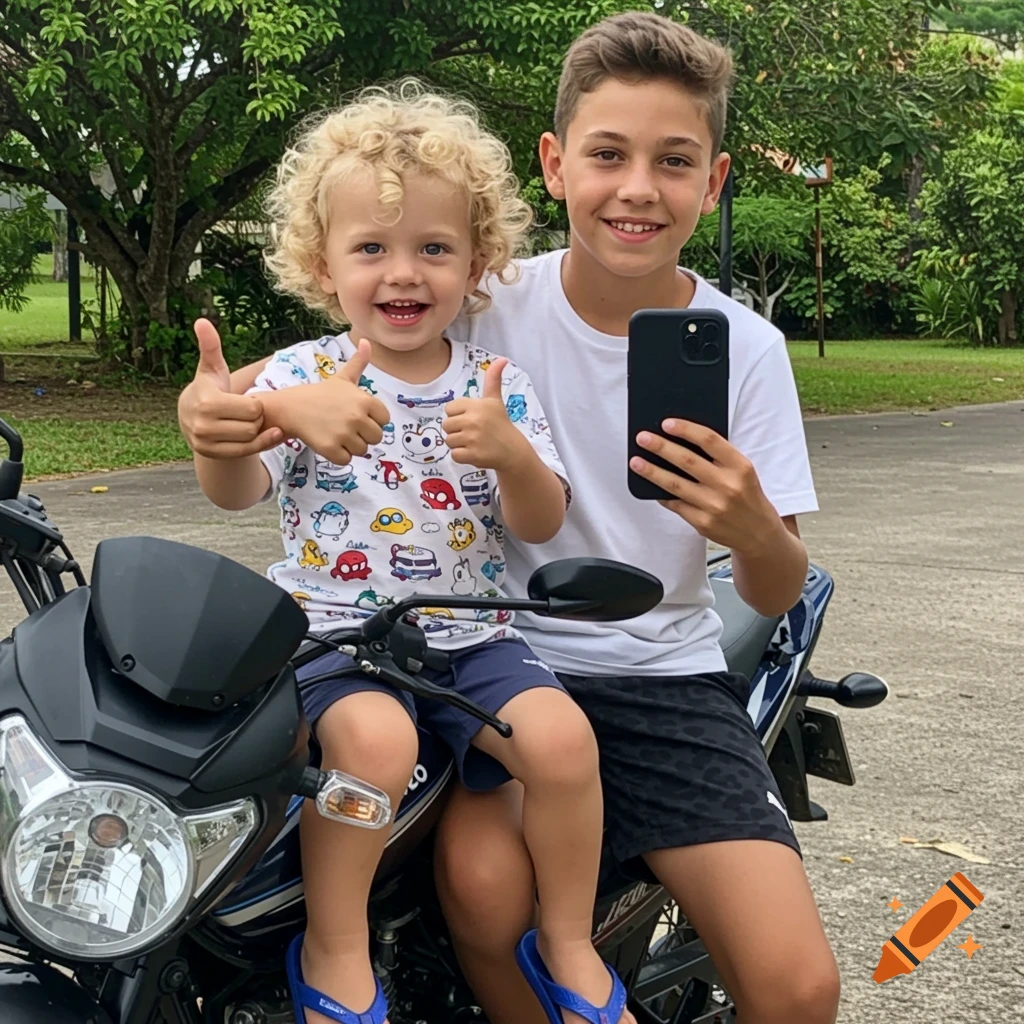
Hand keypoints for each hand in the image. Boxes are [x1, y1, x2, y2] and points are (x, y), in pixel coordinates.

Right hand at [178, 319, 282, 458]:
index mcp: (207, 402)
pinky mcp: (211, 454)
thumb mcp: (211, 368)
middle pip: (252, 425)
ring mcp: (205, 442)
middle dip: (255, 418)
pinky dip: (259, 444)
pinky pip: (245, 453)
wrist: (191, 416)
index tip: (247, 399)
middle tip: (247, 412)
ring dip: (255, 431)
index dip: (255, 402)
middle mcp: (203, 425)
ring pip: (250, 439)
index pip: (252, 407)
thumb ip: (210, 346)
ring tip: (248, 421)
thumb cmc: (209, 387)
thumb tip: (201, 321)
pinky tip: (268, 434)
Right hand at [271, 338, 390, 464]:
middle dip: (362, 435)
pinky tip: (328, 442)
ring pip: (362, 451)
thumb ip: (359, 363)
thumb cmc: (321, 394)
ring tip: (335, 432)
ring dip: (350, 446)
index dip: (372, 421)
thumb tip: (368, 341)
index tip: (357, 415)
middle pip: (375, 438)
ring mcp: (343, 433)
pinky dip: (337, 455)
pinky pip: (346, 460)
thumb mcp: (342, 378)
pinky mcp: (330, 448)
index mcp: (365, 400)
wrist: (292, 407)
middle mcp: (356, 416)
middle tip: (344, 426)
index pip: (384, 421)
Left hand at [442, 358, 524, 469]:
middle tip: (473, 433)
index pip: (449, 409)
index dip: (458, 415)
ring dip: (459, 444)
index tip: (472, 419)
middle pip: (447, 425)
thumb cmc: (500, 423)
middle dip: (457, 430)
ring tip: (474, 443)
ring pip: (449, 440)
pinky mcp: (472, 455)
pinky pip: (454, 455)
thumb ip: (493, 379)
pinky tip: (475, 453)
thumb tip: (502, 359)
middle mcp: (474, 420)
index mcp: (476, 405)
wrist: (513, 450)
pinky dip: (462, 456)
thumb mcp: (495, 400)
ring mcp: (472, 439)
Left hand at [630, 419, 779, 553]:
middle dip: (661, 447)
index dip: (686, 429)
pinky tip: (650, 486)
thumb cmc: (747, 497)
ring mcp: (714, 506)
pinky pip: (675, 504)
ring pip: (675, 484)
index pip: (709, 440)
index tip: (666, 423)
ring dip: (652, 471)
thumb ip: (719, 458)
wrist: (759, 534)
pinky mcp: (703, 523)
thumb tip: (681, 442)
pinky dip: (661, 494)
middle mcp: (728, 485)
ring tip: (636, 462)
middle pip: (687, 460)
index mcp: (740, 466)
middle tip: (643, 438)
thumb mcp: (743, 472)